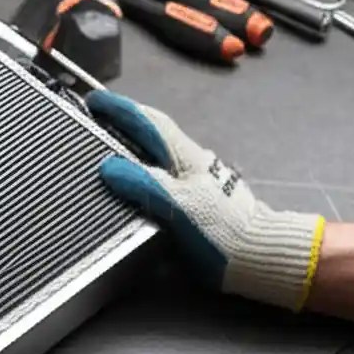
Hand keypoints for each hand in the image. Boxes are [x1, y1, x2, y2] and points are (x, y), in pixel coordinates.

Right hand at [88, 90, 324, 310]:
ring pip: (158, 158)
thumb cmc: (222, 229)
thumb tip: (107, 167)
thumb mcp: (180, 204)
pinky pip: (162, 181)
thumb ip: (143, 184)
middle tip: (94, 123)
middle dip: (124, 126)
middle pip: (153, 136)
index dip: (121, 109)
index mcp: (186, 156)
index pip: (149, 122)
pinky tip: (133, 190)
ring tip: (106, 154)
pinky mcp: (198, 203)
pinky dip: (143, 176)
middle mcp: (191, 163)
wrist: (258, 255)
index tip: (95, 99)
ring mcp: (196, 182)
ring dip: (133, 151)